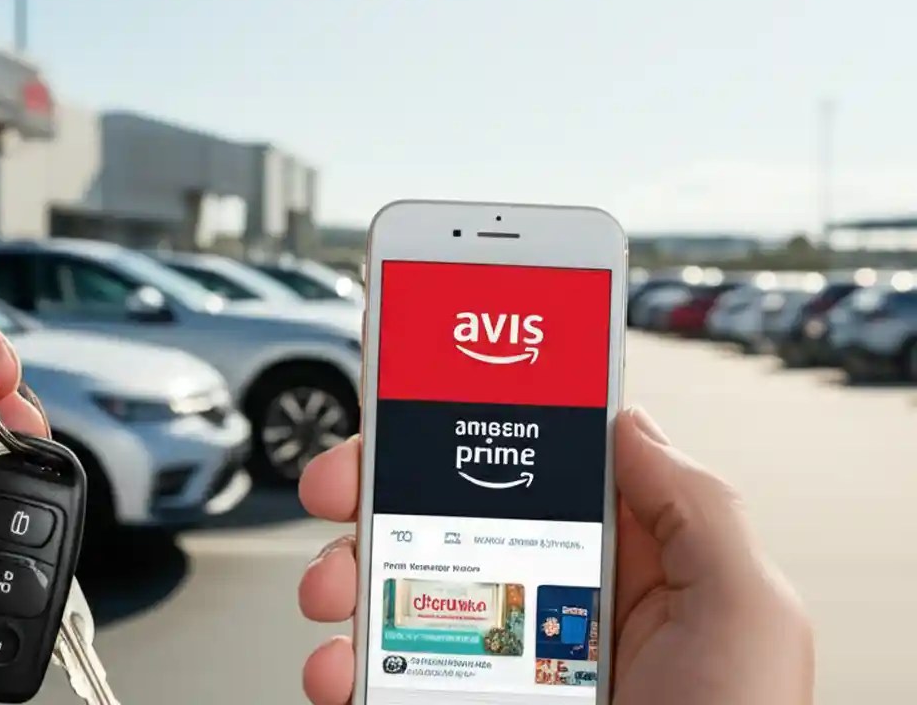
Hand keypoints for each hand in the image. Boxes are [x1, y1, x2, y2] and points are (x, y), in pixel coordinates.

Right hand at [296, 408, 813, 704]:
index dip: (470, 428)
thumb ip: (697, 506)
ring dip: (343, 574)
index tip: (414, 402)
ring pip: (398, 591)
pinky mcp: (456, 703)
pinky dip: (341, 664)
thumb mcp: (747, 612)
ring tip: (331, 588)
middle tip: (340, 486)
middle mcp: (549, 604)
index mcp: (619, 564)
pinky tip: (339, 665)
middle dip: (378, 491)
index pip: (534, 469)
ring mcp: (498, 662)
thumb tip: (628, 421)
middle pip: (443, 521)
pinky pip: (383, 674)